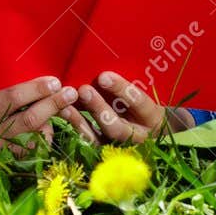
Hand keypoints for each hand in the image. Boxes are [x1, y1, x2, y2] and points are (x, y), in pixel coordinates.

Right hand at [0, 76, 78, 148]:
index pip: (13, 98)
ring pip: (36, 137)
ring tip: (55, 113)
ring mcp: (0, 154)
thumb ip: (9, 99)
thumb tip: (45, 88)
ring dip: (51, 124)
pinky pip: (35, 152)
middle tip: (70, 93)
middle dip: (53, 104)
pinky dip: (43, 139)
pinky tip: (43, 132)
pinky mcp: (8, 167)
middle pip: (29, 119)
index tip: (55, 82)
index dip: (36, 89)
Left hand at [76, 72, 193, 144]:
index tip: (103, 76)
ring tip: (66, 105)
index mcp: (152, 117)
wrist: (147, 128)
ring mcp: (119, 147)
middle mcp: (138, 136)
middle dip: (99, 108)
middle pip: (117, 127)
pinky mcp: (102, 151)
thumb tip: (105, 63)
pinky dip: (74, 128)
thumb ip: (128, 83)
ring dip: (81, 121)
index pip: (139, 102)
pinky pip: (87, 143)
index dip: (121, 89)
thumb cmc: (140, 102)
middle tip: (84, 90)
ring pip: (99, 138)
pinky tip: (63, 113)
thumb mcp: (142, 91)